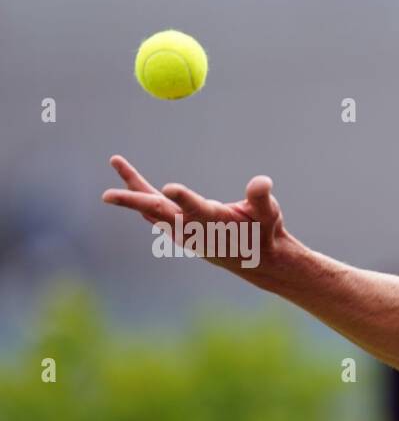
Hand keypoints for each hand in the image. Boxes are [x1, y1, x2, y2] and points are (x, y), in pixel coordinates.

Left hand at [101, 155, 304, 277]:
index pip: (196, 210)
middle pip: (160, 211)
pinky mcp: (181, 229)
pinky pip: (156, 212)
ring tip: (117, 160)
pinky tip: (131, 182)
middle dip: (134, 200)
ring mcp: (184, 231)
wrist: (258, 260)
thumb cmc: (265, 232)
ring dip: (132, 189)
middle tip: (106, 195)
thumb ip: (261, 198)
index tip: (169, 187)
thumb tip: (262, 182)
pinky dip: (141, 197)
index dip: (184, 198)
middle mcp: (194, 229)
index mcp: (215, 223)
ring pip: (153, 208)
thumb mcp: (270, 214)